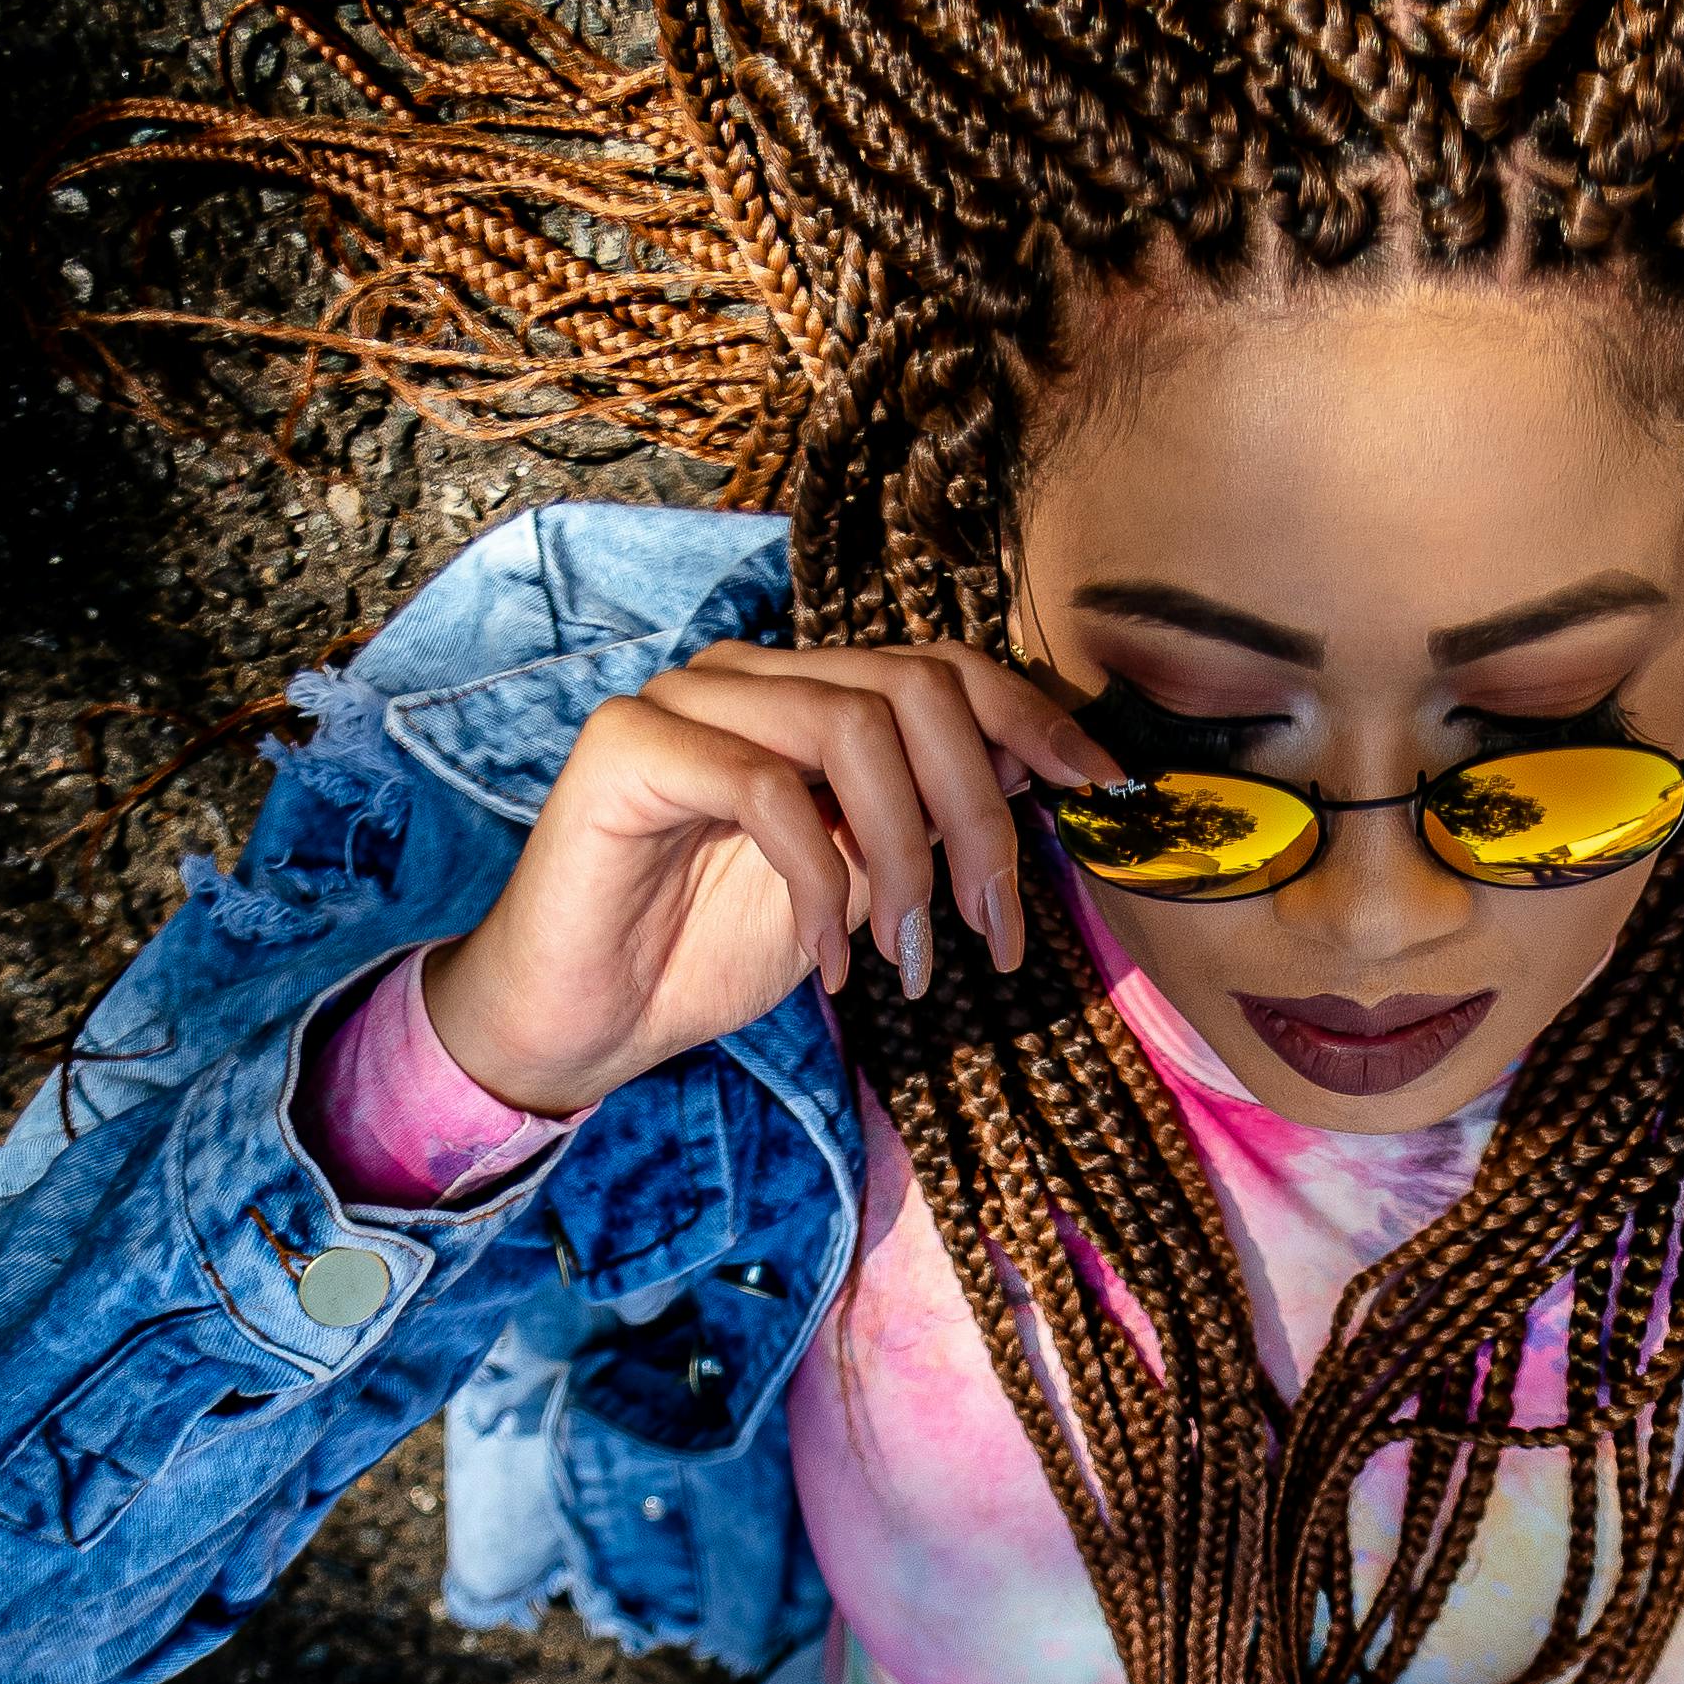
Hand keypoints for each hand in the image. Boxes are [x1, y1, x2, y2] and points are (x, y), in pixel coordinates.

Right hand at [419, 637, 1121, 1117]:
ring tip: (914, 959)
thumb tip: (1032, 771)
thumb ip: (920, 823)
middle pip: (912, 689)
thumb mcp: (854, 887)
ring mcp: (683, 701)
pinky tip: (833, 966)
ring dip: (908, 856)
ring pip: (849, 726)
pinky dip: (821, 887)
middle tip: (993, 934)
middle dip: (978, 816)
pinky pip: (766, 791)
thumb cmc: (707, 952)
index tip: (1101, 788)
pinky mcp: (628, 749)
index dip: (1030, 715)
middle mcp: (746, 676)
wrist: (581, 1018)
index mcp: (801, 694)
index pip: (938, 665)